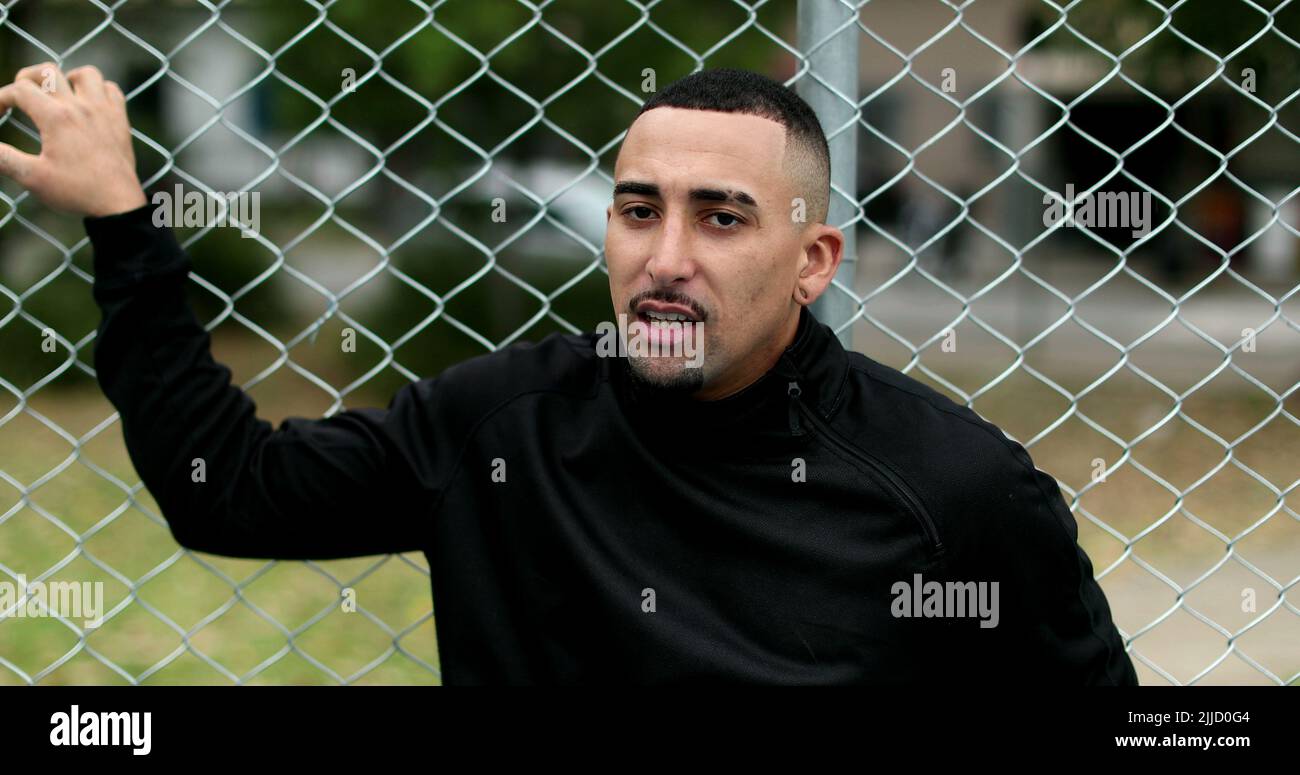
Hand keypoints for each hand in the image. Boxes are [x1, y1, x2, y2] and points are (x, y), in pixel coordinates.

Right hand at [0, 63, 146, 216]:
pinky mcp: (121, 121)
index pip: (20, 90)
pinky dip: (98, 90)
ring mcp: (104, 111)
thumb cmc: (77, 192)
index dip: (1, 99)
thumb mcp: (32, 177)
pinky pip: (112, 90)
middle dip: (27, 78)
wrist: (119, 206)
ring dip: (68, 78)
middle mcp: (81, 107)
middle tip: (22, 96)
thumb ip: (3, 158)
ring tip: (58, 95)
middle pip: (48, 71)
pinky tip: (88, 104)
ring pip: (86, 74)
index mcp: (57, 118)